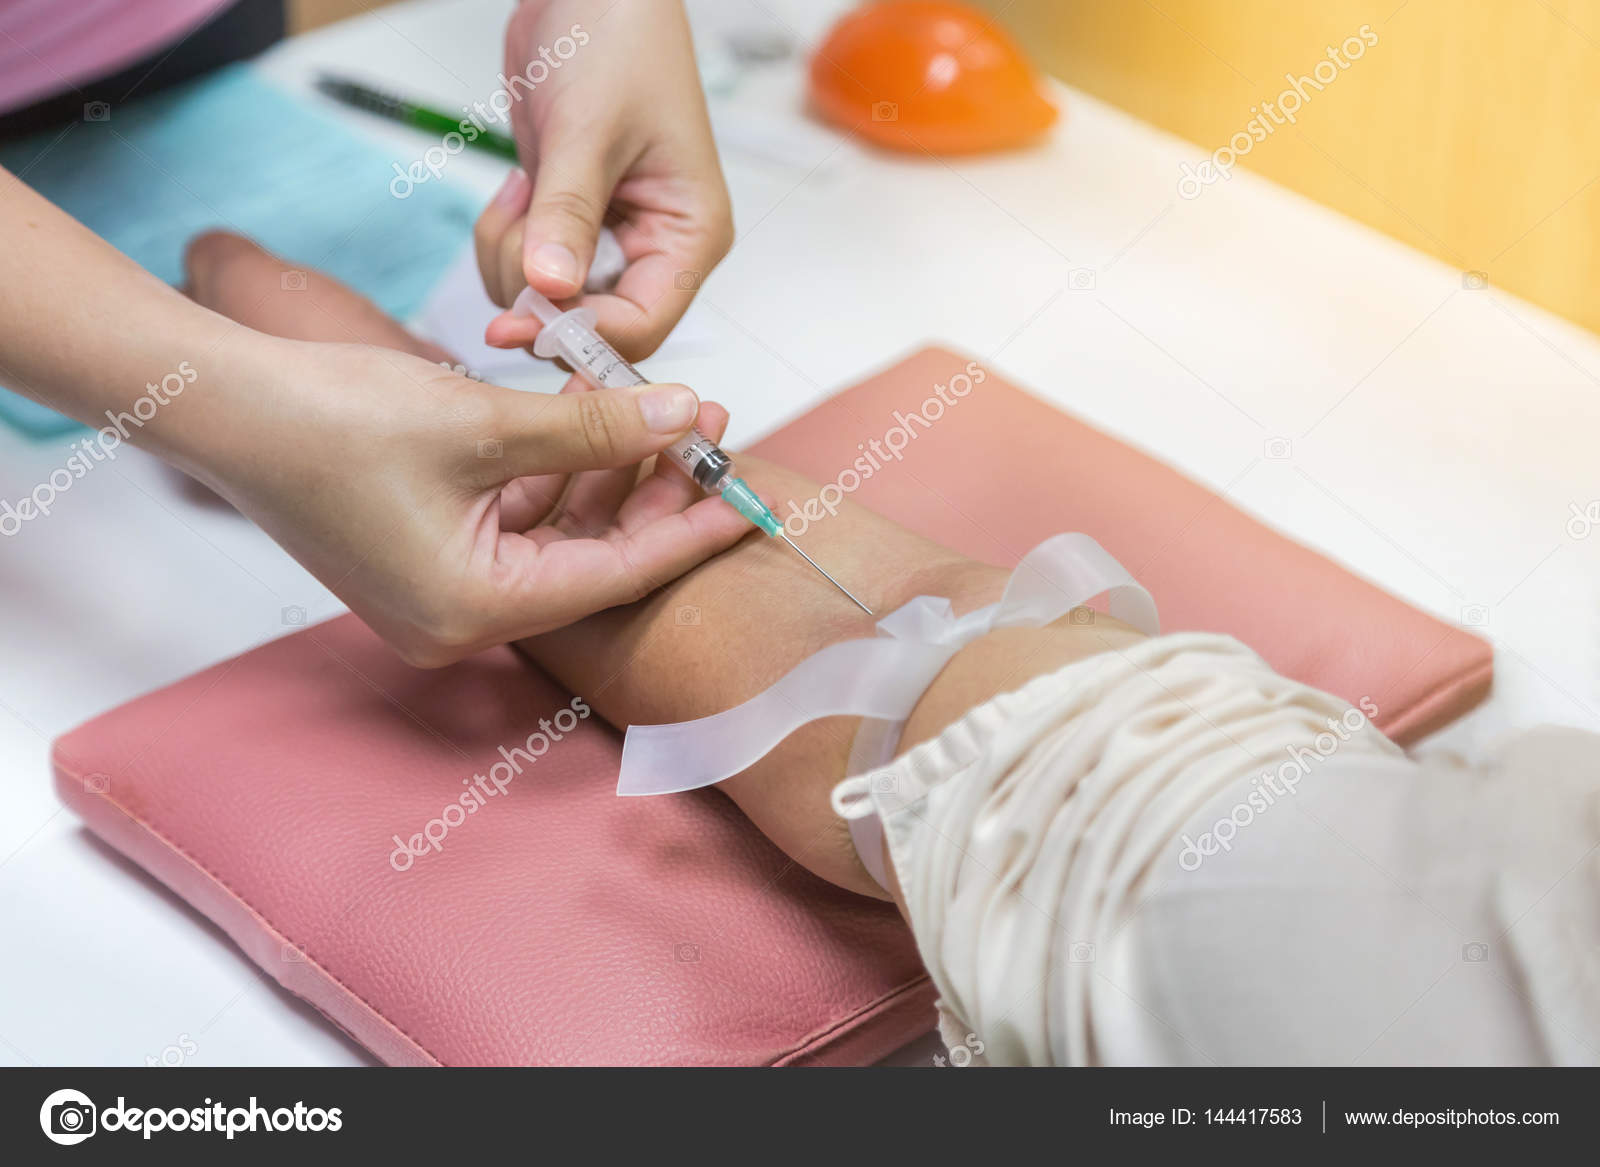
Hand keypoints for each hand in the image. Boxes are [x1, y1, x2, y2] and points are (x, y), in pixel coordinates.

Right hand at [196, 336, 749, 666]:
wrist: (226, 406)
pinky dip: (561, 472)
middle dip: (656, 488)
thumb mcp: (485, 423)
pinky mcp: (431, 554)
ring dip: (612, 471)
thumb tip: (686, 414)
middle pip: (594, 558)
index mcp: (475, 612)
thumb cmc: (336, 419)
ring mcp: (445, 591)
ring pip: (561, 533)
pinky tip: (601, 415)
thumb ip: (596, 427)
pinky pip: (520, 519)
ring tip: (670, 406)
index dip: (690, 528)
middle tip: (712, 423)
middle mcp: (463, 619)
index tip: (751, 493)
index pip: (617, 576)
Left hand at [475, 0, 732, 360]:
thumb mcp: (589, 131)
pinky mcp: (571, 227)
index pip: (640, 327)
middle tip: (523, 220)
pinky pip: (525, 269)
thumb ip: (569, 215)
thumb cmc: (618, 42)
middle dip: (538, 289)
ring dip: (514, 256)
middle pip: (589, 326)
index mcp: (689, 236)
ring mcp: (610, 241)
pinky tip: (522, 185)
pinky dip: (505, 237)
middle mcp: (656, 249)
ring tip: (526, 187)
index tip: (517, 324)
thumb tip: (552, 289)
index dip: (579, 336)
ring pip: (548, 302)